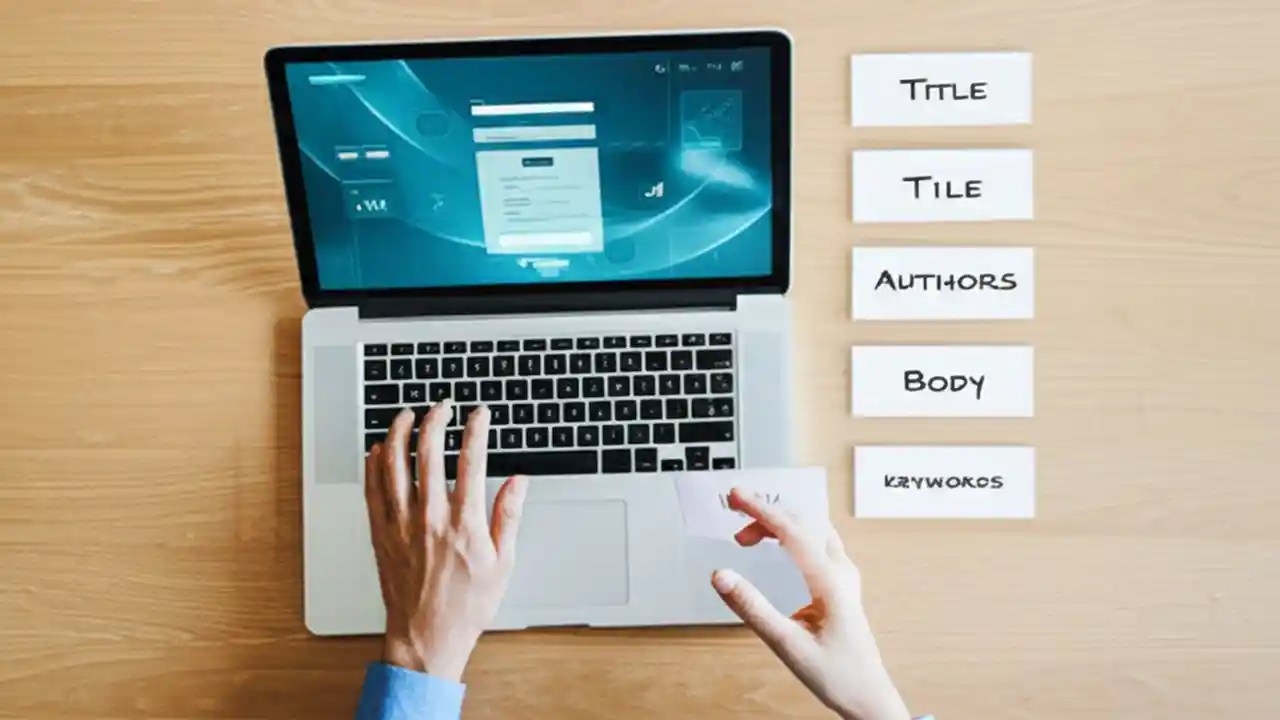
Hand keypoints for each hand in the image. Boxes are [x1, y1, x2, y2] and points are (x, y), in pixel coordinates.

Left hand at [364, 400, 527, 680]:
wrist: (426, 638)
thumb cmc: (466, 606)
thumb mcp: (503, 563)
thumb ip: (509, 517)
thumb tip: (518, 482)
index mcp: (464, 523)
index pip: (470, 461)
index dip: (476, 430)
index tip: (479, 414)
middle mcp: (430, 518)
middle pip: (429, 453)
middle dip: (436, 421)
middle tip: (443, 407)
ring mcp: (401, 525)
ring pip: (394, 465)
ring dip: (399, 433)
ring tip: (406, 416)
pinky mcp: (381, 535)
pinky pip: (372, 490)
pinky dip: (373, 465)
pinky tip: (378, 450)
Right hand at [711, 488, 909, 719]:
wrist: (869, 696)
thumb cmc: (837, 675)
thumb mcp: (787, 646)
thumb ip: (752, 609)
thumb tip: (722, 576)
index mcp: (831, 582)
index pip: (792, 530)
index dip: (760, 509)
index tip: (735, 496)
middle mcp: (841, 572)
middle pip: (802, 522)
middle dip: (765, 513)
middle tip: (733, 514)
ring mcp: (845, 575)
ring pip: (811, 529)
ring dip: (779, 522)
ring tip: (747, 534)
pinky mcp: (842, 582)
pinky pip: (818, 542)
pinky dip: (792, 533)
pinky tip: (776, 543)